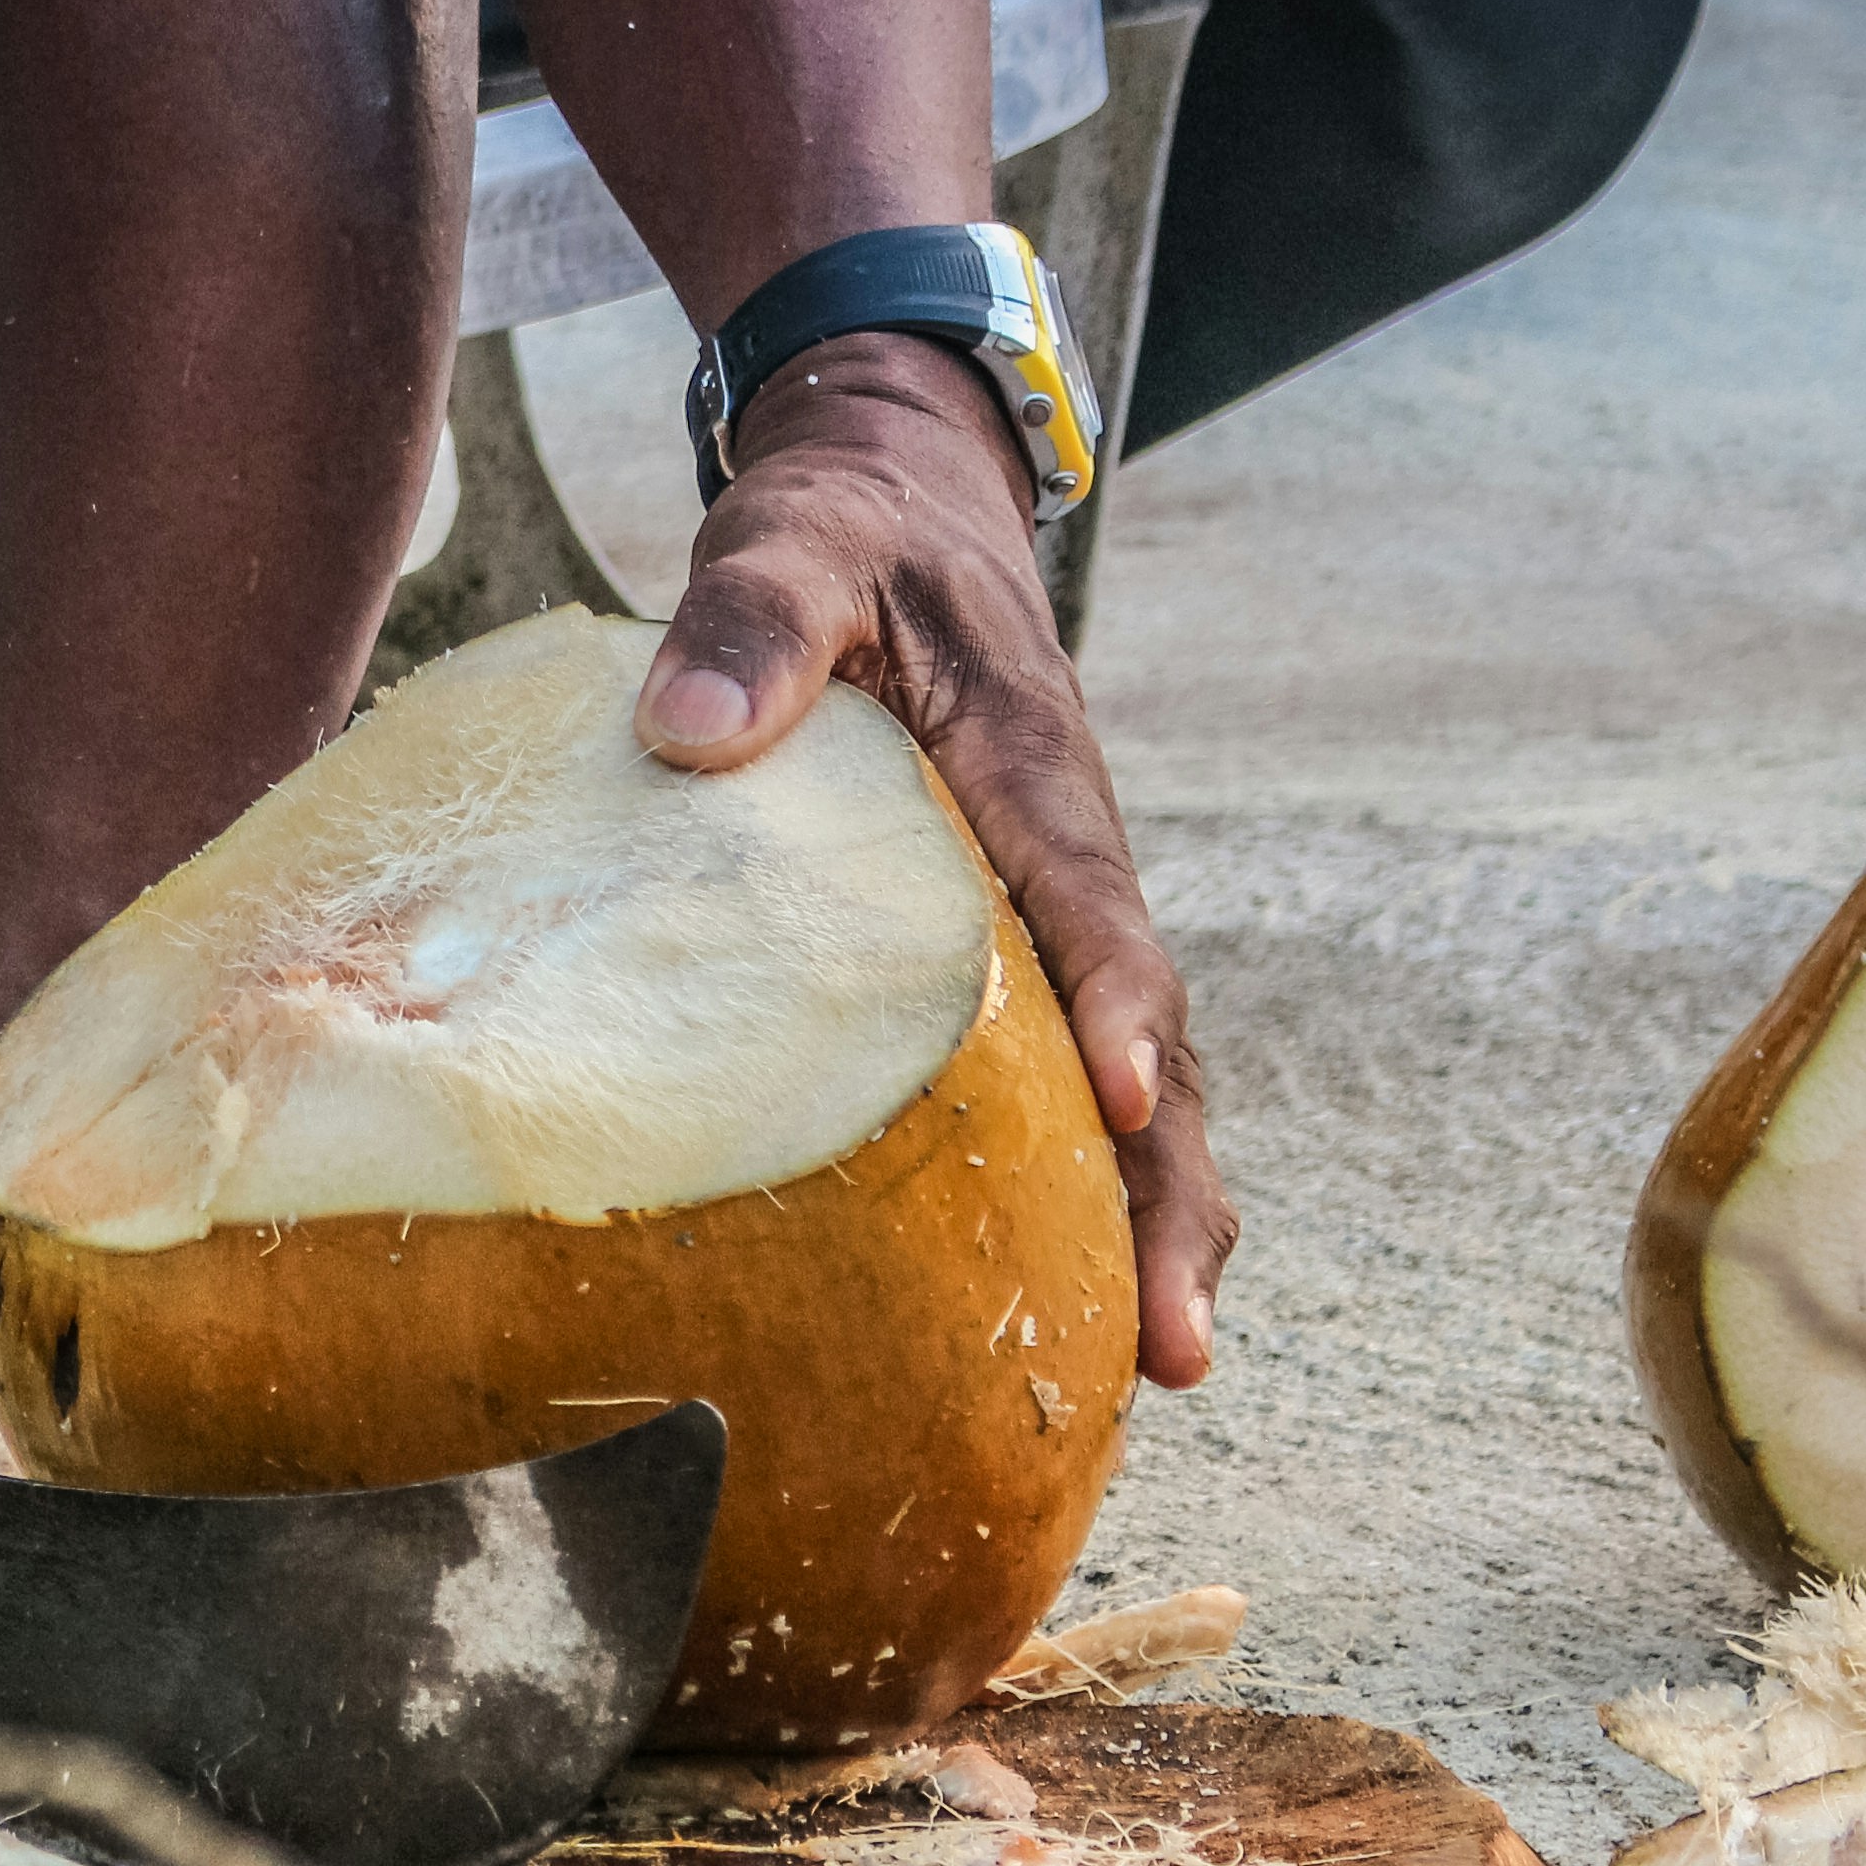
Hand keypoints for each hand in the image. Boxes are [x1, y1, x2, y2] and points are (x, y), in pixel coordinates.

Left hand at [630, 330, 1234, 1386]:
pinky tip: (1056, 1295)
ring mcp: (1049, 922)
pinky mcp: (1007, 952)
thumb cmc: (846, 528)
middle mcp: (1071, 870)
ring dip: (1151, 1220)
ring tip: (1161, 1368)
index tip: (1122, 1110)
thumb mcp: (797, 540)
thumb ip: (754, 620)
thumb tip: (688, 730)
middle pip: (1151, 1051)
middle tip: (1177, 1348)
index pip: (1094, 917)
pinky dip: (1085, 1188)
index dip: (1115, 1013)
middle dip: (1172, 1197)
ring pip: (1131, 1085)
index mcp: (1035, 782)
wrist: (899, 497)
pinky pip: (1063, 1082)